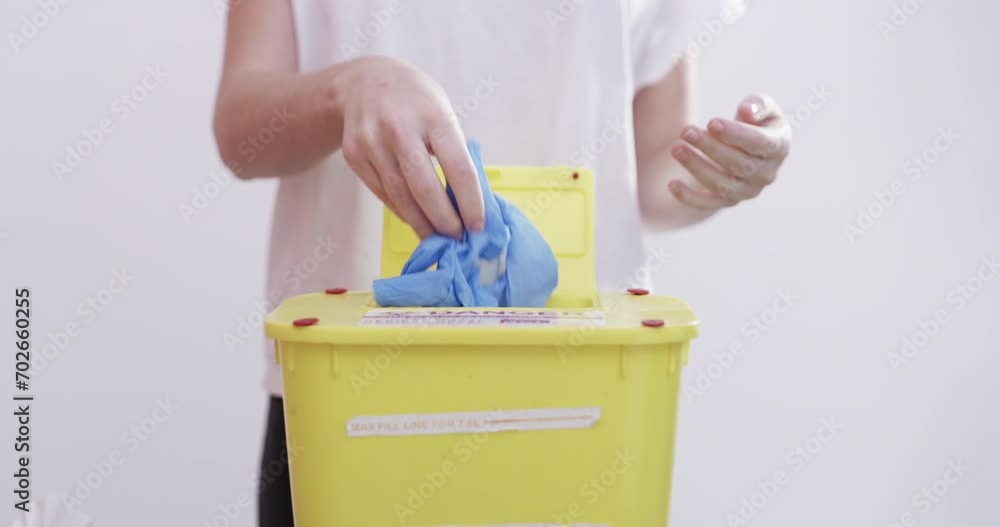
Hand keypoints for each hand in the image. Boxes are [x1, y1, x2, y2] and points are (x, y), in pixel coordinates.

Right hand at [334, 56, 484, 238]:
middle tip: (456, 239)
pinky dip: (401, 210)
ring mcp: (372, 141)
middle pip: (425, 188)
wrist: (364, 81)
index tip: (477, 226)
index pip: (458, 168)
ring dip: (421, 223)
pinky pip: (382, 192)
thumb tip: (467, 202)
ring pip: (400, 196)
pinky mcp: (353, 154)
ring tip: (436, 238)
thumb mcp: (442, 112)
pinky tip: (414, 219)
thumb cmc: (416, 101)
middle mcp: (400, 127)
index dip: (470, 202)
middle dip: (444, 221)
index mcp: (434, 115)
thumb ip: (453, 152)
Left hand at [668, 94, 791, 208]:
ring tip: (676, 148)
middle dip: (710, 147)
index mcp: (778, 148)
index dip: (735, 134)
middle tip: (685, 131)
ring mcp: (747, 190)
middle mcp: (766, 174)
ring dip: (697, 167)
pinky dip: (690, 197)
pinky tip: (672, 184)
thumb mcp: (762, 107)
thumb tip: (747, 111)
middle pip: (738, 163)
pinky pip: (709, 203)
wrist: (747, 147)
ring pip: (722, 184)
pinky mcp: (728, 201)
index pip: (759, 143)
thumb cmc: (755, 122)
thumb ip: (758, 104)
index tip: (711, 122)